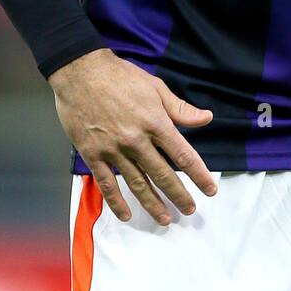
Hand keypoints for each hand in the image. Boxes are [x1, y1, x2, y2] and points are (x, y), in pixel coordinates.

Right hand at [49, 48, 216, 225]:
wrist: (80, 71)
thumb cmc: (120, 76)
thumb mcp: (155, 87)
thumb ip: (179, 108)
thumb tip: (206, 118)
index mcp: (155, 121)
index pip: (182, 154)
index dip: (198, 174)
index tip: (210, 190)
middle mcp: (136, 139)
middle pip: (162, 174)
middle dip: (179, 195)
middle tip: (190, 210)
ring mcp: (113, 149)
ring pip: (137, 183)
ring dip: (152, 203)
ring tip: (165, 219)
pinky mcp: (93, 154)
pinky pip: (106, 183)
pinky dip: (116, 201)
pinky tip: (126, 214)